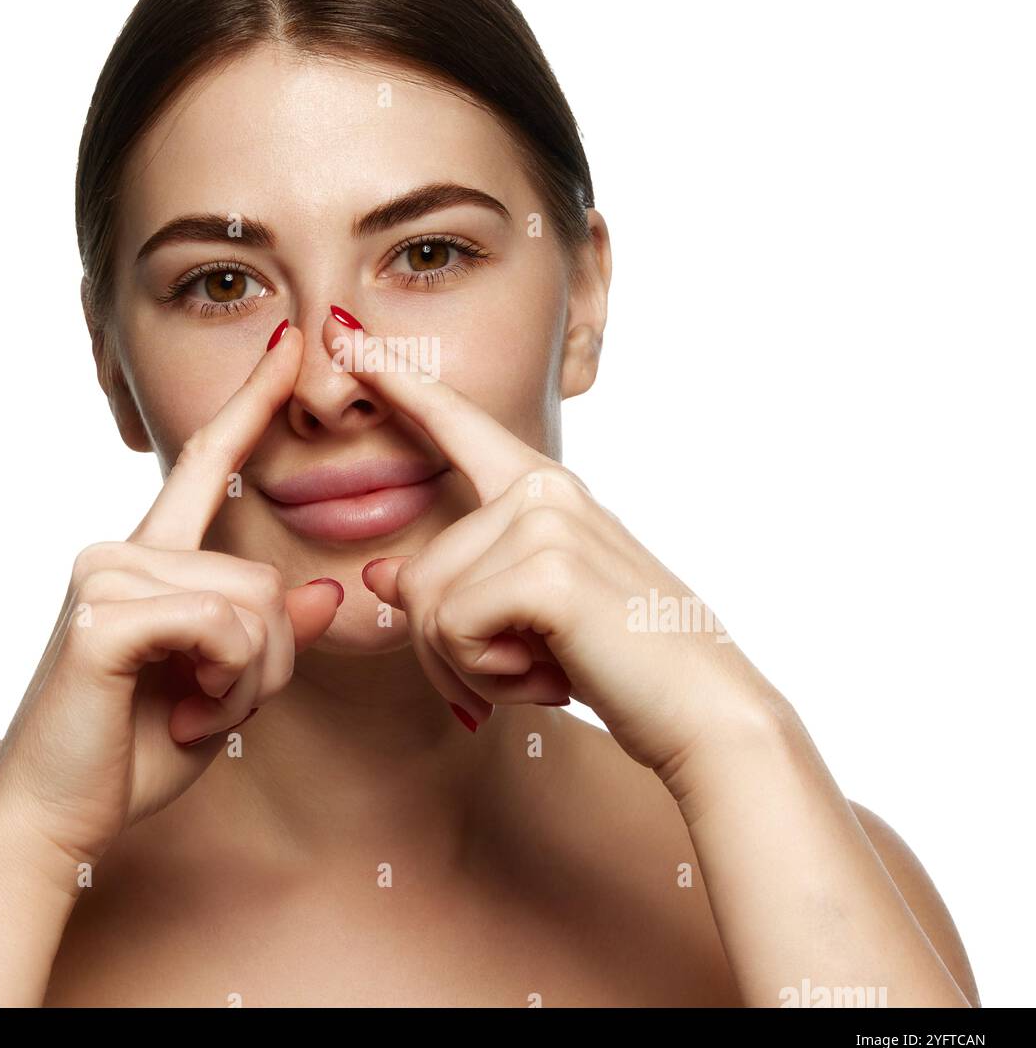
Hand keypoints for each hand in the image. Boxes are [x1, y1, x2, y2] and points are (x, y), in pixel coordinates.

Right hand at [0, 324, 340, 866]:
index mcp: (148, 558)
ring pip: (253, 604)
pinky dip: (228, 684)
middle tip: (217, 708)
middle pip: (263, 578)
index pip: (209, 462)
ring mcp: (106, 574)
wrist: (54, 819)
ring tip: (196, 714)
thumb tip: (323, 591)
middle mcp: (121, 550)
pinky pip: (221, 627)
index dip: (253, 401)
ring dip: (249, 681)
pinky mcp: (102, 613)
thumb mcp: (223, 686)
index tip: (290, 344)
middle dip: (269, 662)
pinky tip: (186, 715)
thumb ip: (268, 634)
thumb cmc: (134, 749)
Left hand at [333, 314, 780, 778]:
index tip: (340, 332)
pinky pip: (452, 629)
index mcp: (540, 488)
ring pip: (427, 605)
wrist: (707, 715)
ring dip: (473, 668)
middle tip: (526, 669)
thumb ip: (455, 585)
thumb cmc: (622, 664)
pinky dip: (489, 675)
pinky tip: (550, 677)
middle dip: (449, 649)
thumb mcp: (525, 617)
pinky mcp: (546, 567)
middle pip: (419, 572)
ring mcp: (545, 518)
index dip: (392, 378)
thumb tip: (379, 572)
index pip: (453, 422)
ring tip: (546, 669)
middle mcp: (540, 487)